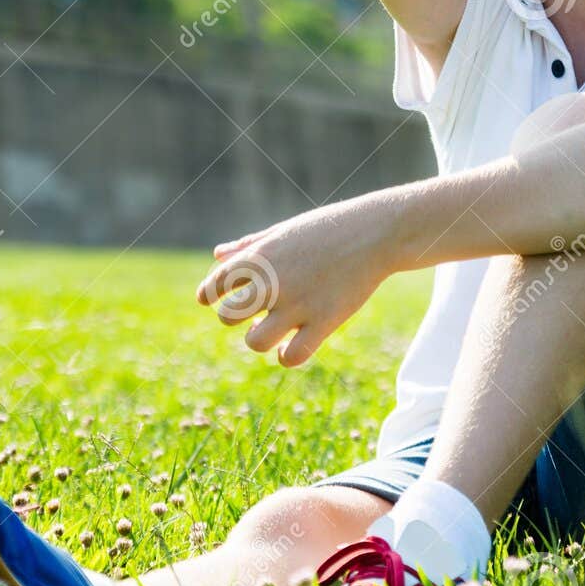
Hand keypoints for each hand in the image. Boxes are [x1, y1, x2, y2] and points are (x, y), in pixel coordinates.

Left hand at [194, 195, 399, 366]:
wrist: (374, 233)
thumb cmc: (326, 229)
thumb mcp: (282, 232)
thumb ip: (248, 245)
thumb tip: (219, 255)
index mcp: (258, 257)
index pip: (214, 286)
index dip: (210, 295)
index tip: (216, 299)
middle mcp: (272, 282)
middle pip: (227, 317)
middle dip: (235, 317)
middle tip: (253, 312)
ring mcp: (297, 304)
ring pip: (255, 342)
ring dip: (258, 339)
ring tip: (270, 329)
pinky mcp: (324, 322)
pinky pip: (292, 356)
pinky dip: (287, 356)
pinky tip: (292, 345)